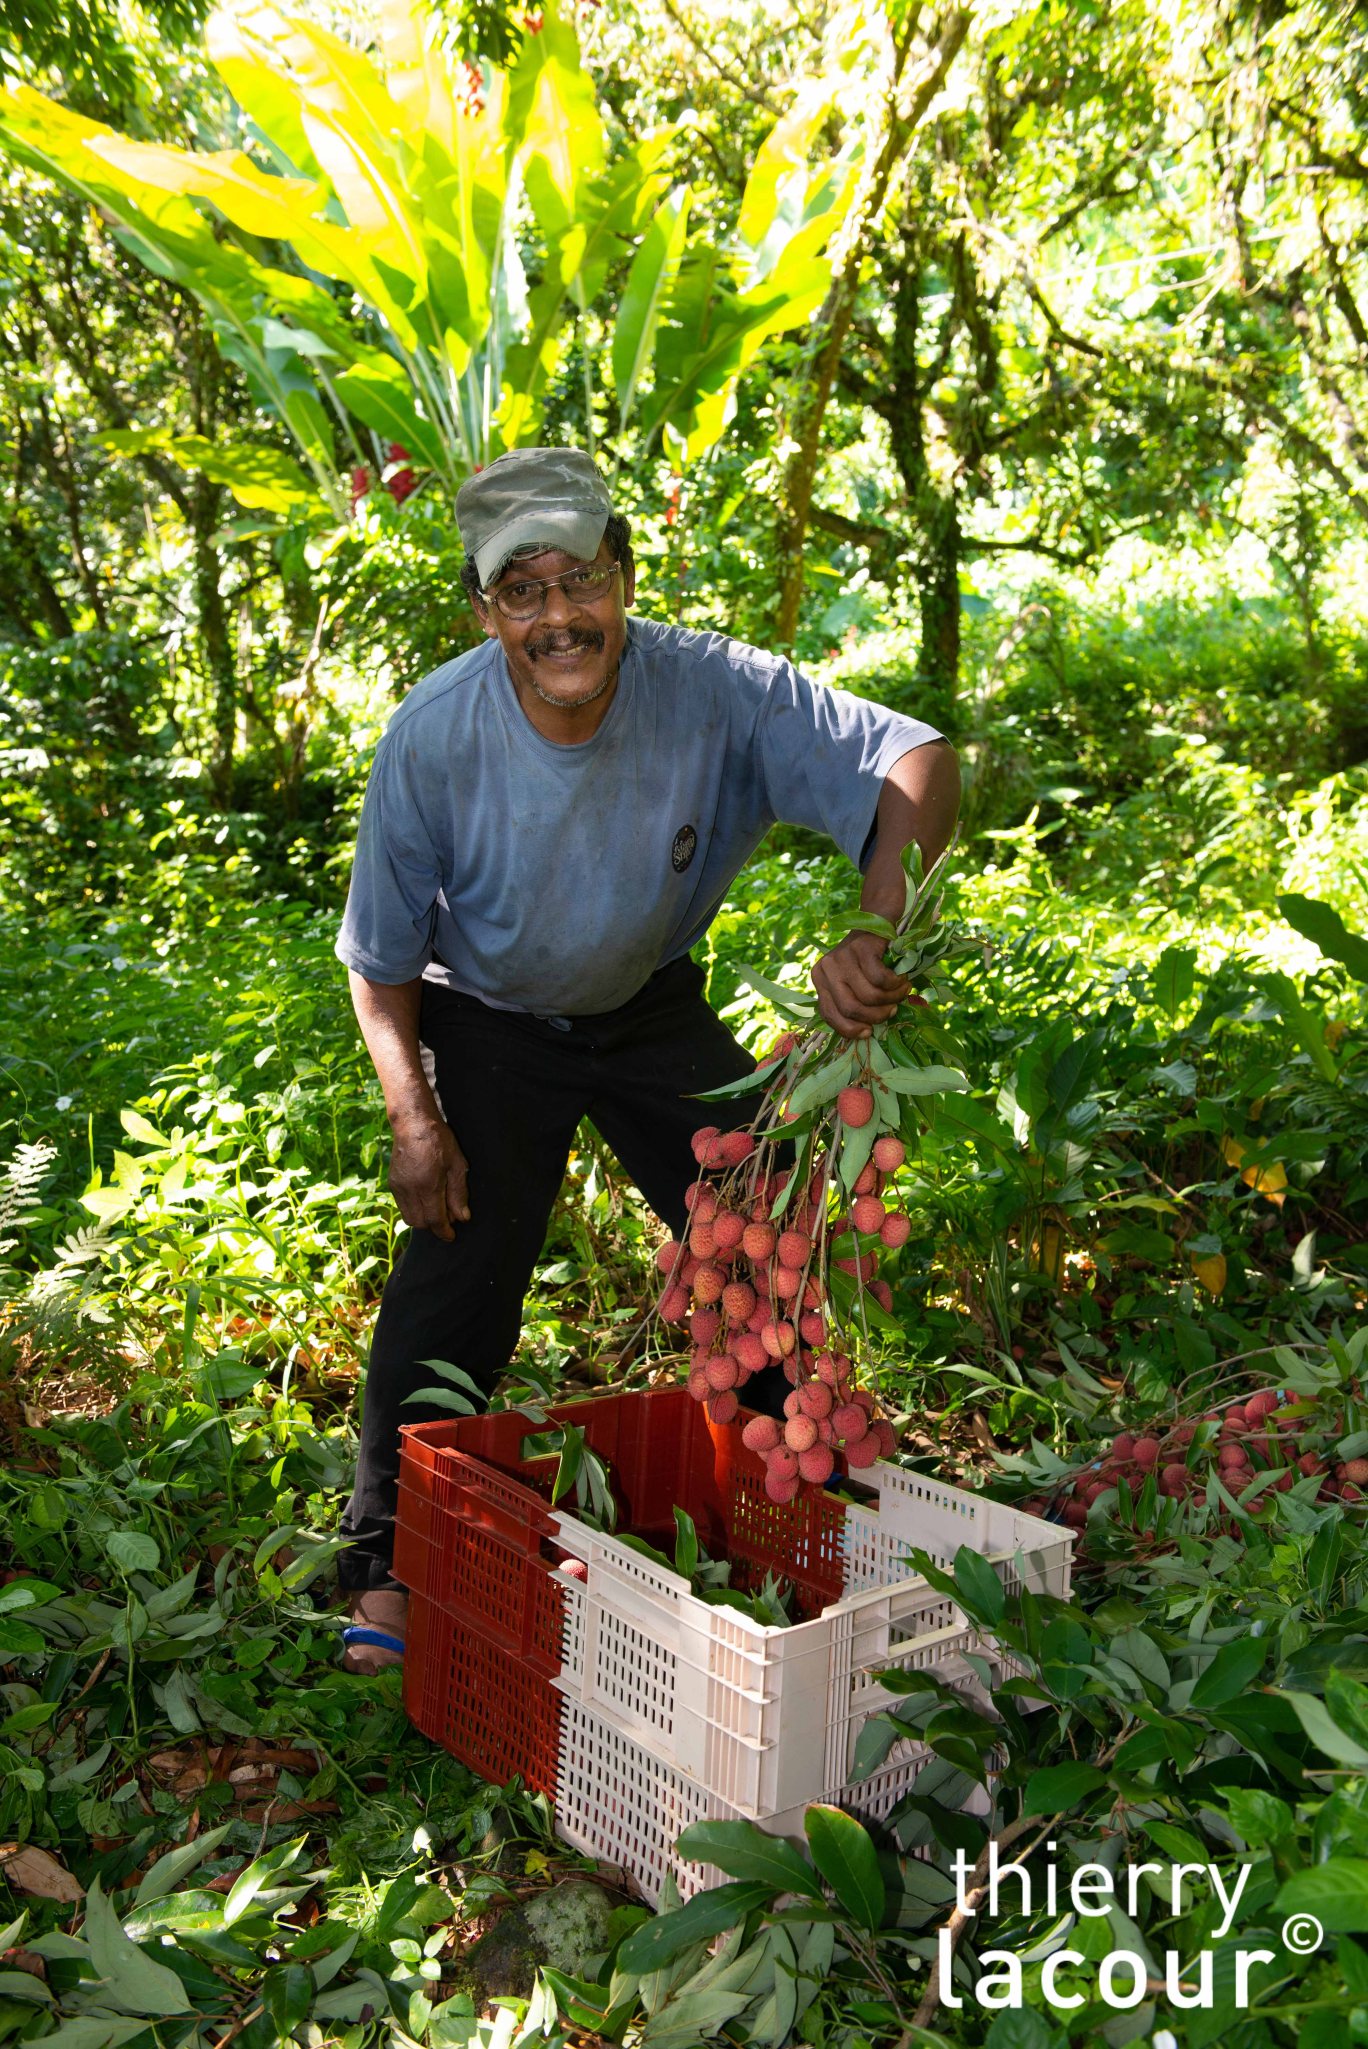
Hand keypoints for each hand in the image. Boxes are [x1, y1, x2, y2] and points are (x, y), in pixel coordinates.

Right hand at [388, 1114, 469, 1239]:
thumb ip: (459, 1194)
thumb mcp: (456, 1165)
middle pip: (420, 1223)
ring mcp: (398, 1187)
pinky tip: (425, 1197)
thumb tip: (463, 1217)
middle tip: (448, 1217)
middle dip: (434, 1226)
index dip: (444, 1232)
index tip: (452, 1236)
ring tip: (437, 1207)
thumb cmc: (439, 1141)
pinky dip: (414, 1209)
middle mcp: (409, 1190)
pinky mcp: (392, 1183)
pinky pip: (402, 1206)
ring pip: (409, 1217)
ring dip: (423, 1219)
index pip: (435, 1220)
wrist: (413, 1124)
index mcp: (428, 1186)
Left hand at [811, 930, 909, 1039]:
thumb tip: (865, 1032)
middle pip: (850, 1008)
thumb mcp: (852, 981)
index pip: (829, 1014)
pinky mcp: (862, 948)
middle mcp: (827, 968)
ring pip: (869, 996)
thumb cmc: (867, 959)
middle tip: (893, 1010)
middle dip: (875, 1016)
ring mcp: (843, 957)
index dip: (850, 1029)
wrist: (878, 920)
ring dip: (891, 999)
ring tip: (902, 992)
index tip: (869, 1032)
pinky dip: (896, 984)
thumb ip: (853, 1001)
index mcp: (819, 979)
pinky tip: (903, 979)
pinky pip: (881, 979)